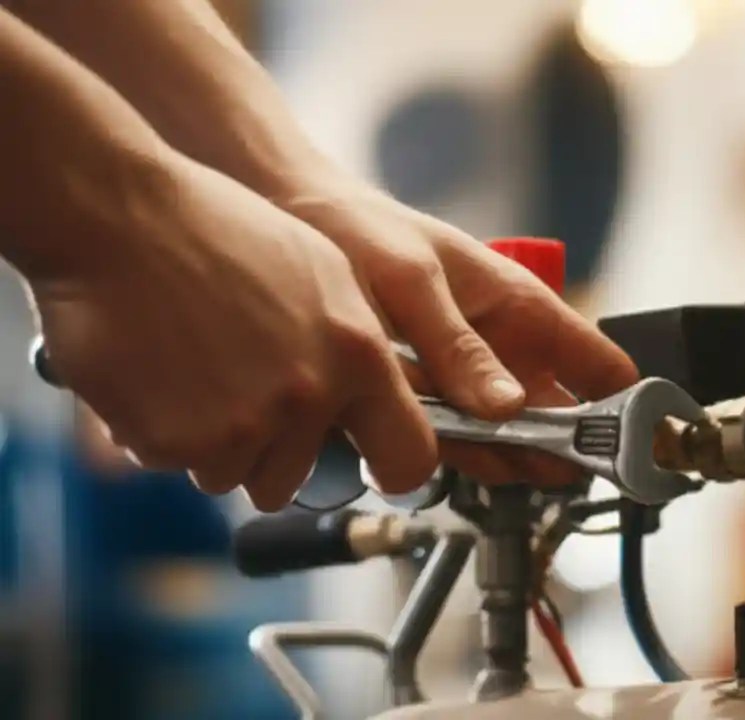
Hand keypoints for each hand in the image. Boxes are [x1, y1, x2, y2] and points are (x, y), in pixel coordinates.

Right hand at [30, 155, 436, 509]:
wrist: (118, 216)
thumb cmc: (221, 233)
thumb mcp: (327, 275)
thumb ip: (361, 350)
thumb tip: (380, 409)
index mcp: (359, 356)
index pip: (410, 457)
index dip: (390, 468)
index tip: (371, 464)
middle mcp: (307, 397)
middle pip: (296, 480)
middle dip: (269, 452)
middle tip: (237, 390)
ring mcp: (240, 425)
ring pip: (232, 476)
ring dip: (212, 443)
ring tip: (193, 371)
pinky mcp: (172, 442)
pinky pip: (173, 463)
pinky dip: (160, 433)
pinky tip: (154, 375)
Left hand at [274, 176, 638, 484]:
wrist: (294, 219)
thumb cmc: (360, 230)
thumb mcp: (410, 282)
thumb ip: (458, 346)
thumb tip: (509, 407)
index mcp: (520, 306)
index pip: (600, 364)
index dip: (624, 408)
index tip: (627, 449)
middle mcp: (504, 346)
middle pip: (558, 416)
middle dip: (559, 450)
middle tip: (547, 476)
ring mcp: (469, 375)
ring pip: (508, 437)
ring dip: (504, 459)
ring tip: (490, 464)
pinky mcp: (428, 396)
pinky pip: (456, 439)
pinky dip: (454, 453)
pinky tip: (443, 454)